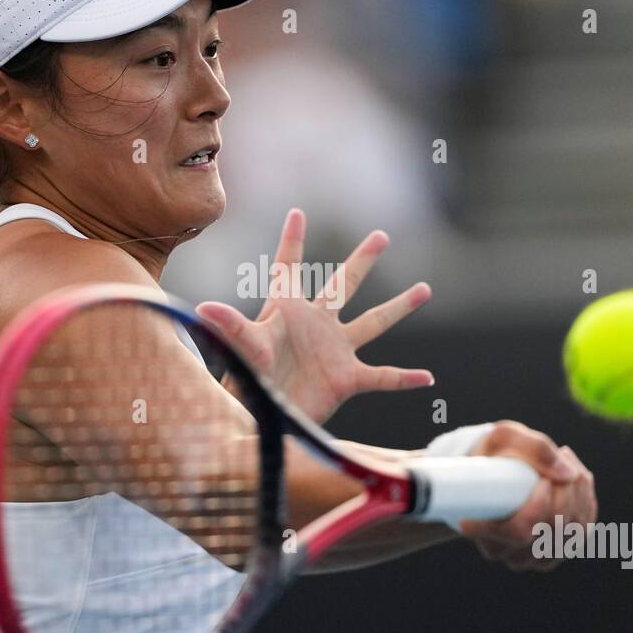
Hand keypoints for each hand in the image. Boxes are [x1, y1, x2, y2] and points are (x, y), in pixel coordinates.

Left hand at [196, 208, 433, 423]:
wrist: (262, 419)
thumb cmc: (248, 381)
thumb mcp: (244, 349)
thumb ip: (231, 326)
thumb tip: (204, 308)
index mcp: (289, 310)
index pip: (289, 268)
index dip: (293, 241)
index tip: (298, 213)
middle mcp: (316, 325)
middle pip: (343, 285)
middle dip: (362, 261)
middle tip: (381, 236)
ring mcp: (335, 350)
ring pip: (373, 322)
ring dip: (398, 307)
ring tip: (424, 289)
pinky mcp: (347, 378)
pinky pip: (383, 376)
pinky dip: (404, 377)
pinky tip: (427, 378)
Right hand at [455, 422, 596, 571]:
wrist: (491, 470)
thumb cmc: (494, 453)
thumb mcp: (505, 437)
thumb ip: (534, 449)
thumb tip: (568, 474)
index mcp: (483, 530)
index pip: (519, 532)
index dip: (539, 505)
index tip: (543, 479)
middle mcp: (508, 553)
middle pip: (551, 530)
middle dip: (566, 491)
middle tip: (562, 456)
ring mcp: (533, 557)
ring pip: (573, 532)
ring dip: (579, 492)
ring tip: (567, 461)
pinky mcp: (556, 551)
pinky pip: (583, 530)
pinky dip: (586, 500)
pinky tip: (576, 478)